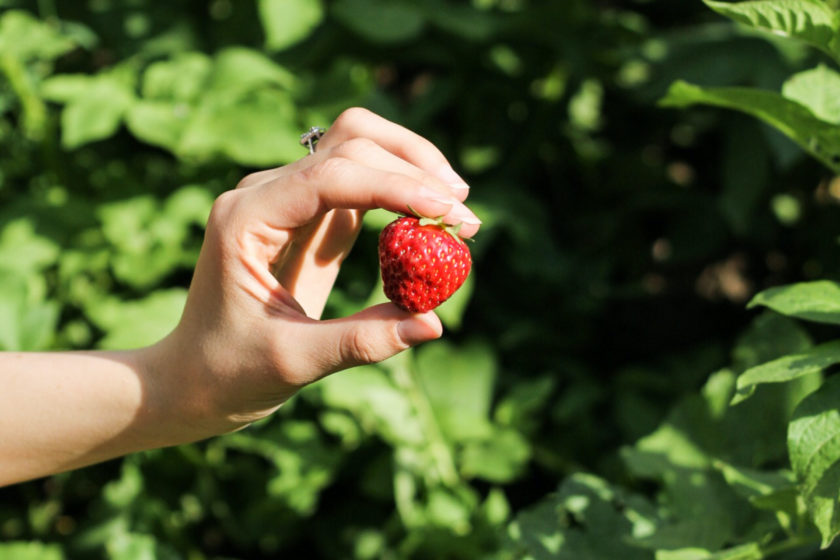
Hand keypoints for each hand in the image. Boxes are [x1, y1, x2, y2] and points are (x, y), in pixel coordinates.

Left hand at [147, 108, 480, 436]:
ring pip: (356, 147)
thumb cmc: (229, 373)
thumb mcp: (293, 363)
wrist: (193, 377)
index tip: (447, 213)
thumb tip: (434, 324)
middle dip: (413, 169)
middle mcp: (263, 193)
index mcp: (245, 218)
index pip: (330, 174)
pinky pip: (359, 184)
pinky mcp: (306, 216)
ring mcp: (285, 198)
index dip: (394, 186)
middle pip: (349, 142)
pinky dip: (399, 192)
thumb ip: (361, 342)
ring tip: (456, 205)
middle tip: (464, 218)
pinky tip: (430, 220)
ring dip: (410, 166)